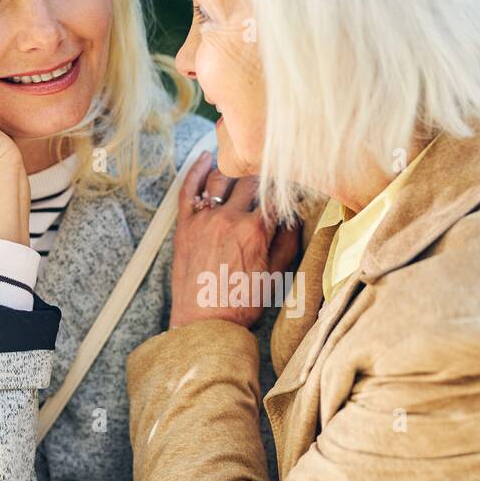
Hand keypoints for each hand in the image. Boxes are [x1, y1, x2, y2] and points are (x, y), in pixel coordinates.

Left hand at [168, 152, 299, 329]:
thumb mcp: (274, 275)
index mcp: (256, 230)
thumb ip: (286, 242)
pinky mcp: (185, 224)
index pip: (276, 194)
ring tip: (242, 159)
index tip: (291, 182)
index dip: (286, 187)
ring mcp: (204, 219)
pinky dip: (197, 170)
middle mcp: (230, 218)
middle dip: (263, 174)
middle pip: (251, 181)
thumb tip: (294, 218)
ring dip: (234, 167)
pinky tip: (206, 157)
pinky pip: (189, 188)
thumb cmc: (242, 304)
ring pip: (222, 178)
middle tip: (270, 170)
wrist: (204, 323)